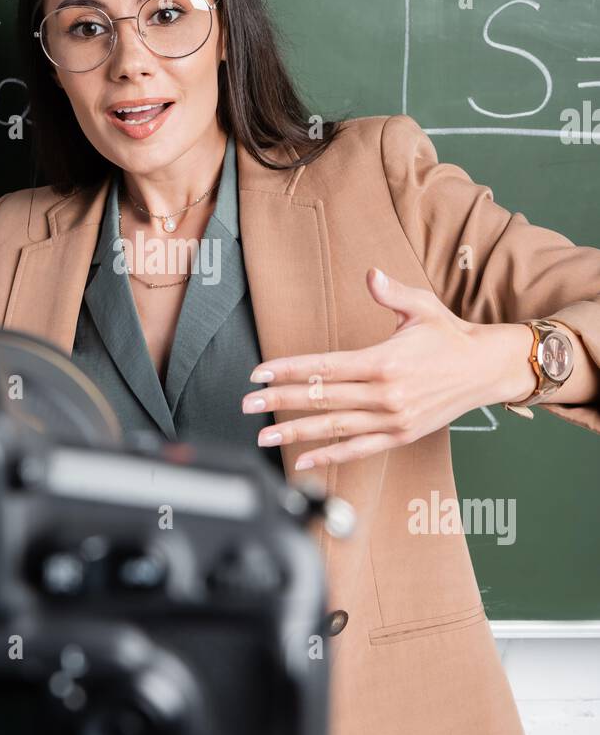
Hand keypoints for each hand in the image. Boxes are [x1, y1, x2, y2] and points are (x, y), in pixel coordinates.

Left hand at [241, 267, 535, 469]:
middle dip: (280, 401)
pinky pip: (358, 448)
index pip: (324, 367)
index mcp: (383, 361)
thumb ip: (392, 292)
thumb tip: (371, 274)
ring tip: (264, 436)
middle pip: (321, 398)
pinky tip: (303, 460)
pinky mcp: (400, 435)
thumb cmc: (450, 335)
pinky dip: (330, 456)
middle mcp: (385, 394)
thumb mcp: (422, 306)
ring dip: (296, 432)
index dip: (288, 370)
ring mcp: (392, 419)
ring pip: (334, 427)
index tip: (259, 373)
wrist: (487, 368)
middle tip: (247, 403)